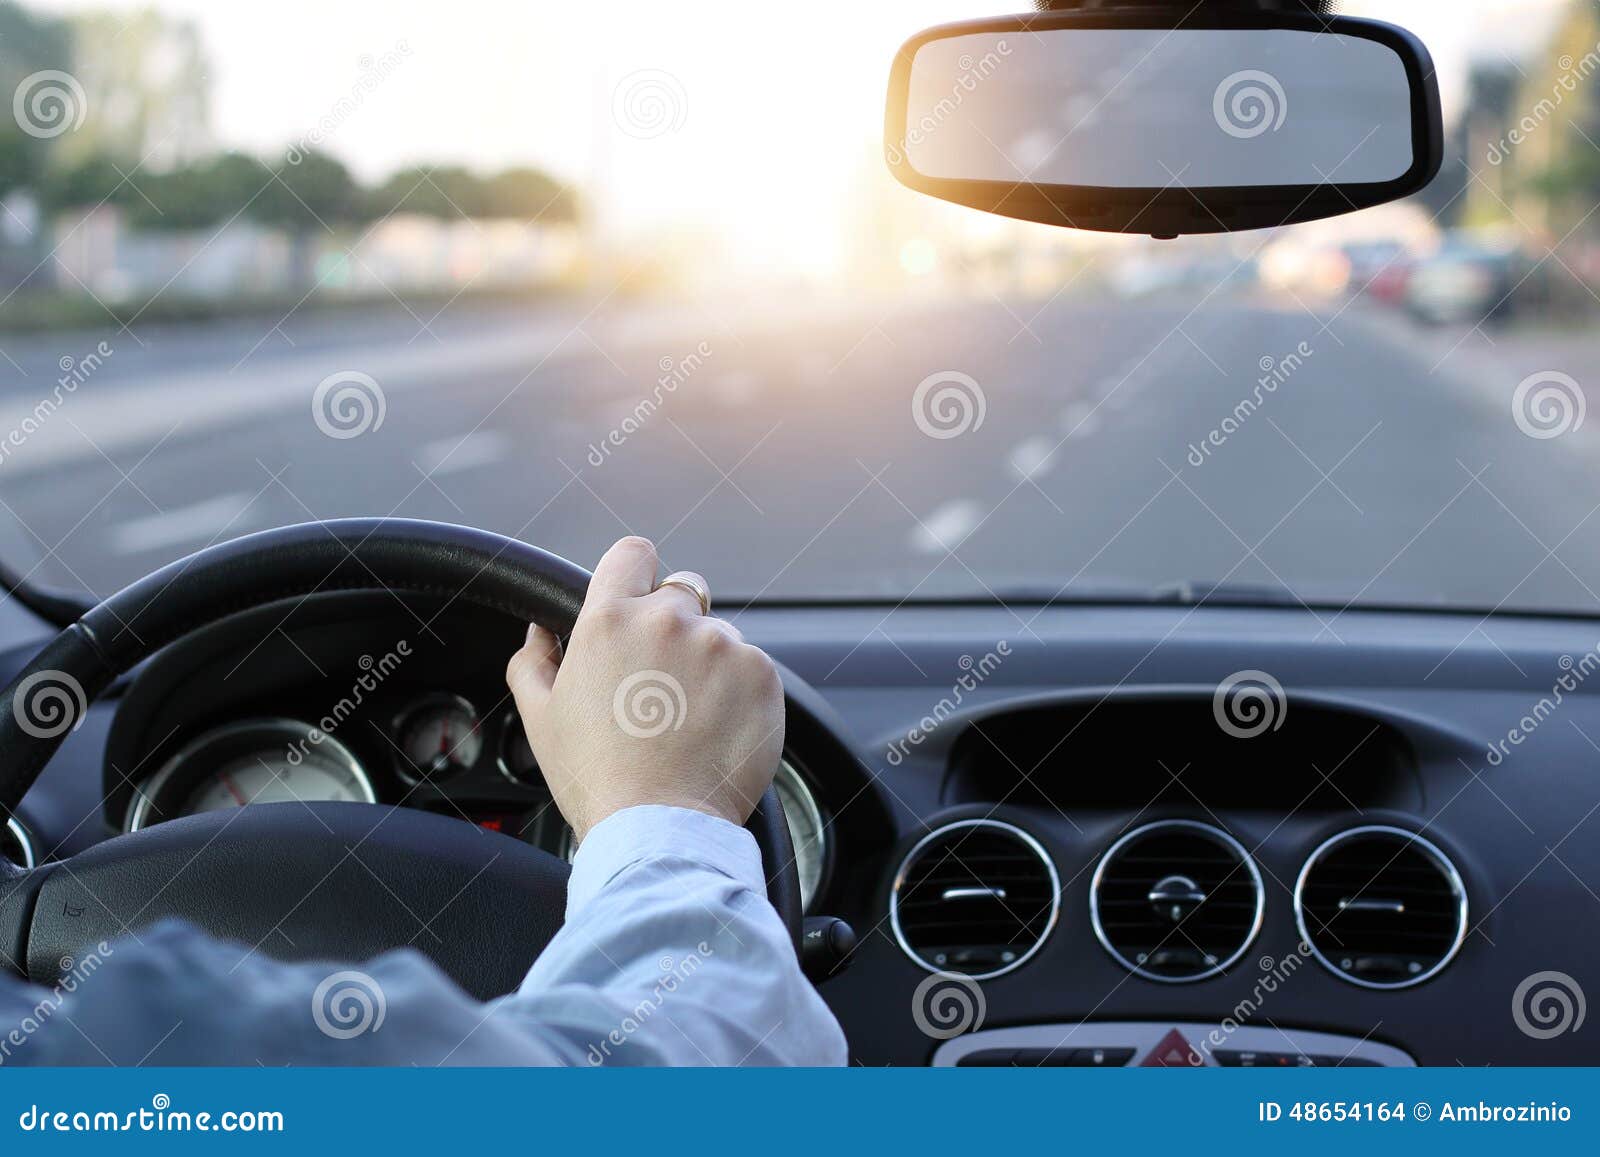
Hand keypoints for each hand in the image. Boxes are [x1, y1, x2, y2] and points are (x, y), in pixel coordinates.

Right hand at [506, 536, 784, 843]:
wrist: (658, 828)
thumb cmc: (595, 778)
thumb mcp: (541, 717)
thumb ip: (534, 660)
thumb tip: (540, 631)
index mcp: (609, 619)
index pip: (633, 553)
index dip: (636, 574)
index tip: (638, 601)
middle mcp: (668, 619)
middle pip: (682, 593)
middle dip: (673, 628)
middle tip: (661, 684)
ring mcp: (720, 644)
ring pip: (718, 636)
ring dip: (708, 664)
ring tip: (688, 721)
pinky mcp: (761, 674)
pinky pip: (751, 668)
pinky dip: (739, 692)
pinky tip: (716, 731)